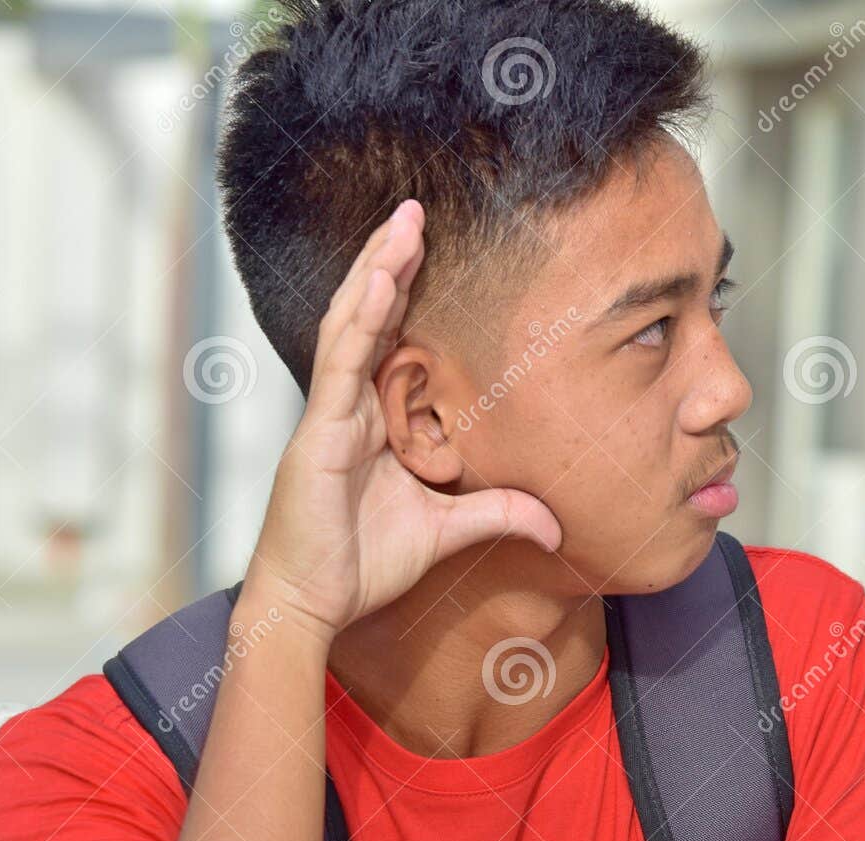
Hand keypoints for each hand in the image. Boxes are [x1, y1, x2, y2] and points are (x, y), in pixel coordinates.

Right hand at [247, 199, 561, 640]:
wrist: (308, 606)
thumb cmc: (358, 569)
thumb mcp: (445, 533)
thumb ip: (496, 513)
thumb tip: (555, 521)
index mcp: (368, 423)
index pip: (389, 342)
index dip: (406, 293)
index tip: (432, 248)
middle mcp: (345, 409)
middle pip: (367, 317)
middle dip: (390, 261)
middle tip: (419, 208)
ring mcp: (328, 416)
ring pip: (351, 324)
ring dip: (376, 268)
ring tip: (403, 219)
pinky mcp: (318, 433)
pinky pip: (340, 362)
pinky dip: (358, 316)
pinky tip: (377, 276)